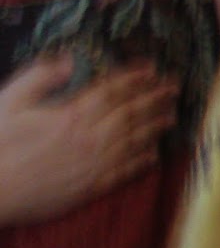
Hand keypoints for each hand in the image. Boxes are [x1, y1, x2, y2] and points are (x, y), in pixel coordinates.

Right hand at [0, 56, 176, 225]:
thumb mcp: (10, 102)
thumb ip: (40, 77)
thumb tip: (70, 59)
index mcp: (70, 115)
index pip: (113, 90)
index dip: (136, 77)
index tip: (153, 68)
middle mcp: (88, 138)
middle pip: (132, 113)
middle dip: (156, 98)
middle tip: (175, 87)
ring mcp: (92, 164)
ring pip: (134, 141)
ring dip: (156, 126)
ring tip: (173, 115)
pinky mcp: (89, 188)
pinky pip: (125, 172)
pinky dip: (143, 162)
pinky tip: (155, 154)